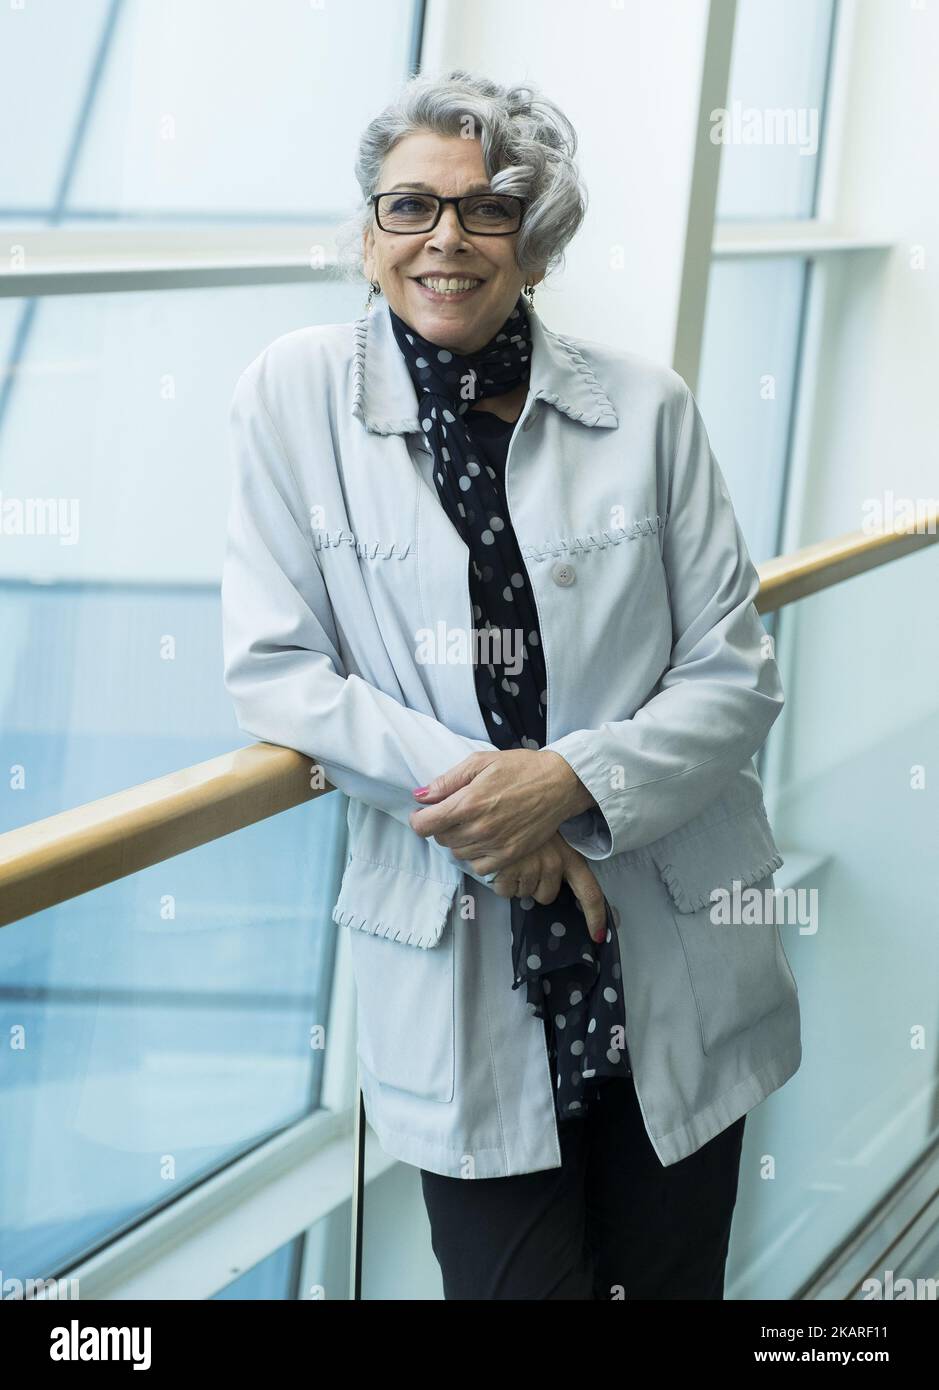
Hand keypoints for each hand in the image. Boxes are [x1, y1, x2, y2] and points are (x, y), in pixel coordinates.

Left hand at [408, 748, 595, 873]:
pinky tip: (485, 839)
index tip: (424, 814)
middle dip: (442, 826)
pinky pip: (479, 867)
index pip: (425, 825)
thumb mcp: (481, 762)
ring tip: (474, 823)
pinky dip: (476, 855)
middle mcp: (479, 828)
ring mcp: (495, 845)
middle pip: (441, 839)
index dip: (419, 820)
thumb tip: (421, 796)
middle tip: (456, 812)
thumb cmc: (520, 768)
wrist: (559, 784)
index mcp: (468, 803)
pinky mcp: (510, 856)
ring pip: (458, 853)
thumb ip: (448, 781)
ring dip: (459, 840)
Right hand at [486, 832, 607, 942]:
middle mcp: (554, 863)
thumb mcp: (552, 837)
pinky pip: (504, 891)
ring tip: (513, 859)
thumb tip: (557, 891)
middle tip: (527, 864)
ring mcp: (532, 866)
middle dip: (535, 886)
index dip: (595, 916)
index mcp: (569, 857)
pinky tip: (501, 862)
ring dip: (516, 881)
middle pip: (546, 896)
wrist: (502, 804)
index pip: (590, 892)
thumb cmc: (527, 821)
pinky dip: (500, 881)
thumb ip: (559, 861)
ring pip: (523, 894)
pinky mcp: (509, 867)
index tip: (597, 936)